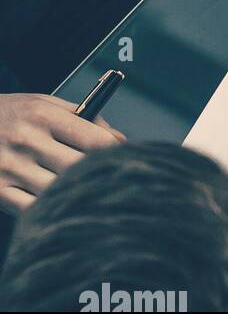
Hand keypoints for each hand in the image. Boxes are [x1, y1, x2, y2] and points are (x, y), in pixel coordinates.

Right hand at [0, 94, 123, 214]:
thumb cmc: (12, 114)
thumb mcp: (44, 103)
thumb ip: (84, 116)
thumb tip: (118, 139)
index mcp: (43, 115)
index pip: (92, 138)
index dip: (115, 154)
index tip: (129, 161)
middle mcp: (26, 140)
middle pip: (78, 168)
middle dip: (99, 176)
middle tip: (116, 183)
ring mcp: (10, 168)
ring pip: (57, 191)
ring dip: (77, 195)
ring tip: (93, 196)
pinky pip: (31, 209)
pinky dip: (49, 209)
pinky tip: (61, 205)